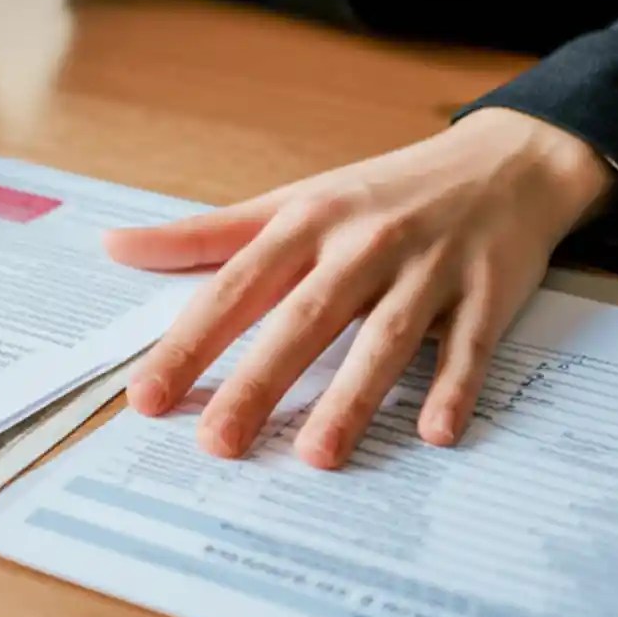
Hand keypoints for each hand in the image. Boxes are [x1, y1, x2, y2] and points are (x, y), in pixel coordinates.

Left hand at [105, 108, 616, 468]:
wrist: (503, 161)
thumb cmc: (378, 193)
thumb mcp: (290, 202)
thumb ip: (203, 236)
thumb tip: (114, 246)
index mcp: (305, 223)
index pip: (234, 289)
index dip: (189, 343)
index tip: (147, 397)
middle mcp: (362, 244)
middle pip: (303, 318)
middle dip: (258, 381)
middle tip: (218, 442)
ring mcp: (428, 268)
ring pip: (383, 337)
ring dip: (352, 396)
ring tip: (314, 455)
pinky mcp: (487, 292)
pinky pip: (469, 345)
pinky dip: (455, 386)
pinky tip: (435, 433)